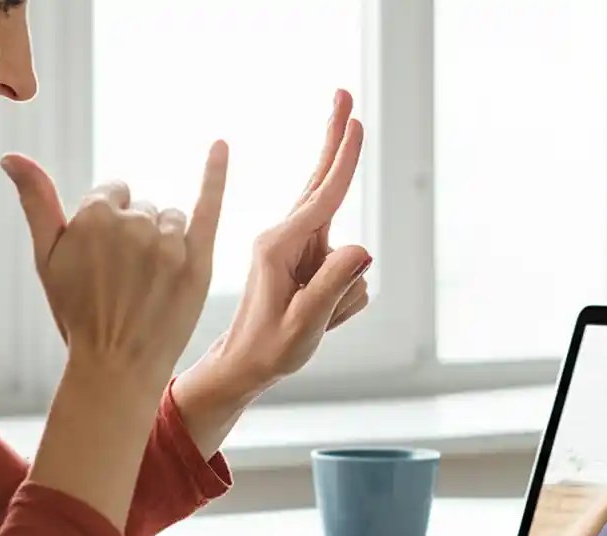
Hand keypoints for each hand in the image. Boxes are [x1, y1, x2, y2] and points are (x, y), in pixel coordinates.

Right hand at [2, 142, 228, 388]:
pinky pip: (209, 205)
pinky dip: (215, 172)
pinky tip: (221, 144)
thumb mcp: (47, 258)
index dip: (107, 227)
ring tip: (150, 284)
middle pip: (143, 208)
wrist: (116, 366)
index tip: (104, 261)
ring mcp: (169, 243)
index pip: (112, 195)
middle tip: (126, 282)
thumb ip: (36, 202)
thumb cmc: (77, 314)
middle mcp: (133, 223)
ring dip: (164, 240)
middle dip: (135, 235)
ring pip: (171, 218)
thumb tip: (10, 155)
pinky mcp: (198, 261)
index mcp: (94, 216)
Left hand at [209, 89, 369, 388]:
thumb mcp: (304, 324)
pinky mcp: (307, 260)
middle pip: (323, 185)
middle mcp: (286, 239)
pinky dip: (342, 298)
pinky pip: (346, 271)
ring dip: (342, 291)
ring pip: (347, 253)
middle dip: (336, 143)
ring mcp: (297, 248)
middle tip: (344, 97)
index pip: (323, 197)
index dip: (343, 160)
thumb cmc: (270, 350)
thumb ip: (333, 286)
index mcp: (279, 247)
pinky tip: (319, 318)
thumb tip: (363, 249)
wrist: (244, 367)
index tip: (354, 123)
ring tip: (316, 323)